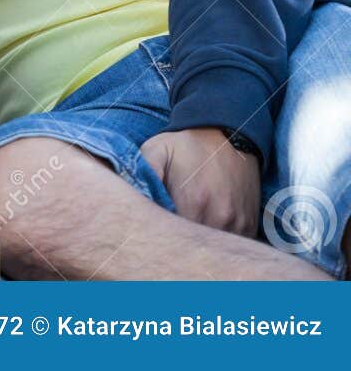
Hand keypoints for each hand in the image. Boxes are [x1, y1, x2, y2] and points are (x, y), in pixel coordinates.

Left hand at [139, 127, 260, 236]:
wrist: (227, 132)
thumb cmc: (186, 144)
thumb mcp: (156, 150)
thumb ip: (143, 174)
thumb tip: (130, 197)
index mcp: (193, 201)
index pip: (174, 238)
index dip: (162, 238)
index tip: (153, 230)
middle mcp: (220, 215)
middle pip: (195, 246)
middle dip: (179, 243)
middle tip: (167, 233)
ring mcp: (238, 221)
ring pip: (215, 247)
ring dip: (200, 243)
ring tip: (186, 229)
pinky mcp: (250, 223)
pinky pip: (233, 244)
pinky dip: (219, 241)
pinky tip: (206, 227)